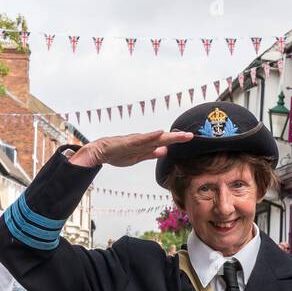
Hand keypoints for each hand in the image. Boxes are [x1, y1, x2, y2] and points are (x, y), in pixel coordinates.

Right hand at [68, 129, 193, 169]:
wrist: (100, 151)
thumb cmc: (118, 153)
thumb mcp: (138, 157)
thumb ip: (151, 153)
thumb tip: (164, 151)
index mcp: (145, 145)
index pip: (164, 142)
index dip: (176, 140)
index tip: (188, 138)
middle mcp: (143, 141)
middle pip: (162, 139)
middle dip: (176, 137)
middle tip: (190, 136)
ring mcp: (136, 141)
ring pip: (154, 138)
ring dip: (167, 136)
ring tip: (180, 135)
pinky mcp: (128, 143)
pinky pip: (141, 139)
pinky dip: (151, 136)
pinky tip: (160, 133)